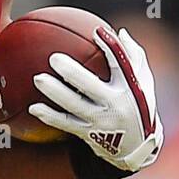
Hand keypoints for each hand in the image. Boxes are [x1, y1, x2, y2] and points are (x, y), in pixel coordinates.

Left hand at [29, 25, 163, 172]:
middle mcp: (115, 105)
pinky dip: (50, 116)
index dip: (110, 48)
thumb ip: (134, 56)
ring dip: (55, 93)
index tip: (96, 32)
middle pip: (91, 86)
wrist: (137, 146)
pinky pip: (66, 124)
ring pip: (74, 106)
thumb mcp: (144, 81)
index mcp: (130, 88)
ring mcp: (100, 121)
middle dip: (72, 73)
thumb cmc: (139, 104)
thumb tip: (118, 32)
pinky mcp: (88, 134)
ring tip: (38, 78)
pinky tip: (33, 108)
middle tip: (54, 58)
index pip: (120, 64)